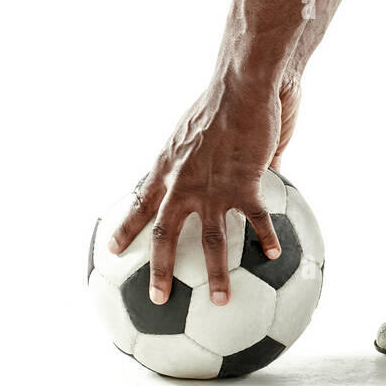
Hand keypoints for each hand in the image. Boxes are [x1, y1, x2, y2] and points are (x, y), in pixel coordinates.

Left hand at [108, 74, 294, 305]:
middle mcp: (183, 182)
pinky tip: (273, 255)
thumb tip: (230, 169)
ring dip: (216, 274)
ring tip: (221, 300)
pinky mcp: (242, 183)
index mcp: (168, 167)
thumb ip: (208, 157)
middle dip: (159, 269)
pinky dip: (265, 239)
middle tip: (157, 298)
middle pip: (165, 234)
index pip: (140, 203)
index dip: (126, 228)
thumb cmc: (221, 101)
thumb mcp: (196, 129)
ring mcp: (212, 186)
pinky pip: (255, 220)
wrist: (240, 85)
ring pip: (210, 240)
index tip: (113, 250)